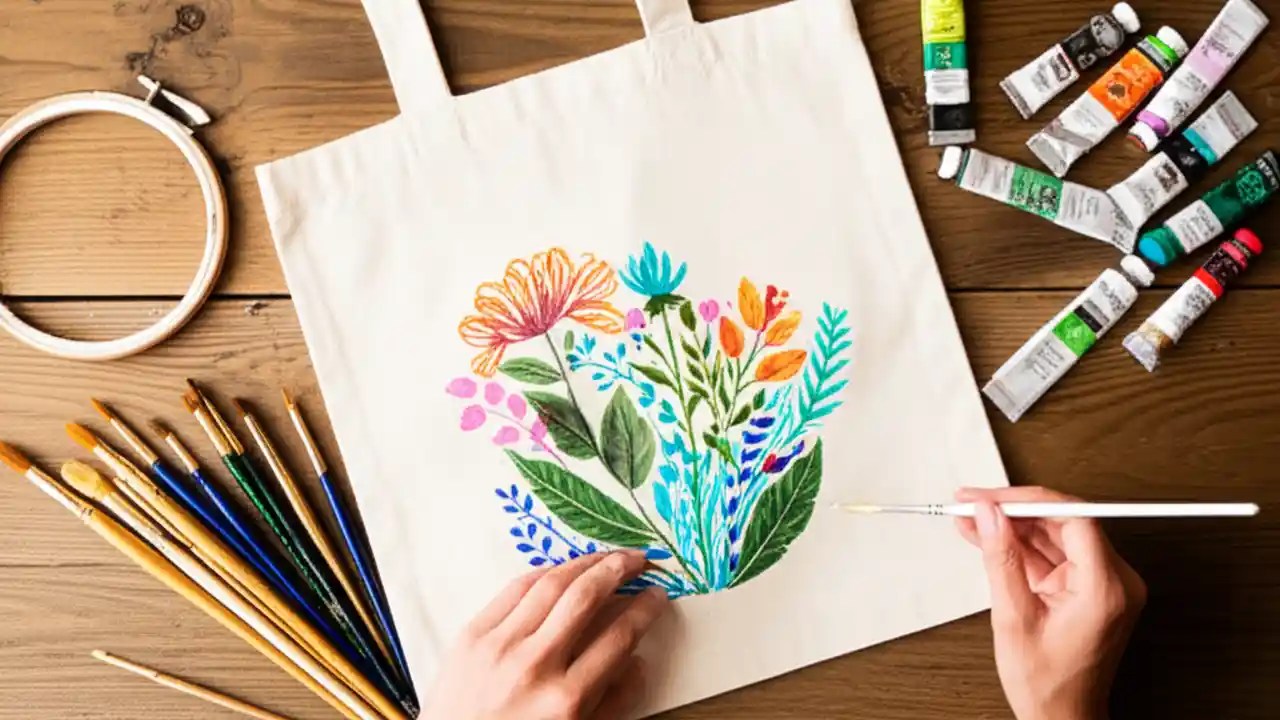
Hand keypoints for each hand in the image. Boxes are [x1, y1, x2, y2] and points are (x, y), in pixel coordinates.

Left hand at [421, 550, 669, 719]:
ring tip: (607, 556)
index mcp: (566, 700)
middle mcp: (535, 666)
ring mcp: (499, 646)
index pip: (618, 637)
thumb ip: (612, 702)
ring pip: (551, 584)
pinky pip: (514, 589)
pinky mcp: (471, 634)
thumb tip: (637, 660)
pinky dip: (544, 572)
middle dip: (619, 570)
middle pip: (586, 598)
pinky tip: (563, 568)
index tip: (657, 595)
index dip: (644, 610)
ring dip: (585, 562)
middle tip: (640, 560)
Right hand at [955, 487, 1146, 719]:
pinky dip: (1022, 546)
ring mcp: (1104, 584)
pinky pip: (1055, 554)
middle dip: (1014, 511)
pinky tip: (990, 538)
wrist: (1061, 718)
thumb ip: (1001, 559)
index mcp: (1106, 589)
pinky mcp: (1090, 588)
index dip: (1028, 501)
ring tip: (972, 520)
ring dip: (1013, 526)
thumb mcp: (1014, 618)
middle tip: (973, 505)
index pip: (1073, 518)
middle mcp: (1115, 582)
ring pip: (1055, 534)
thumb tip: (990, 517)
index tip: (992, 499)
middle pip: (1063, 522)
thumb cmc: (1048, 685)